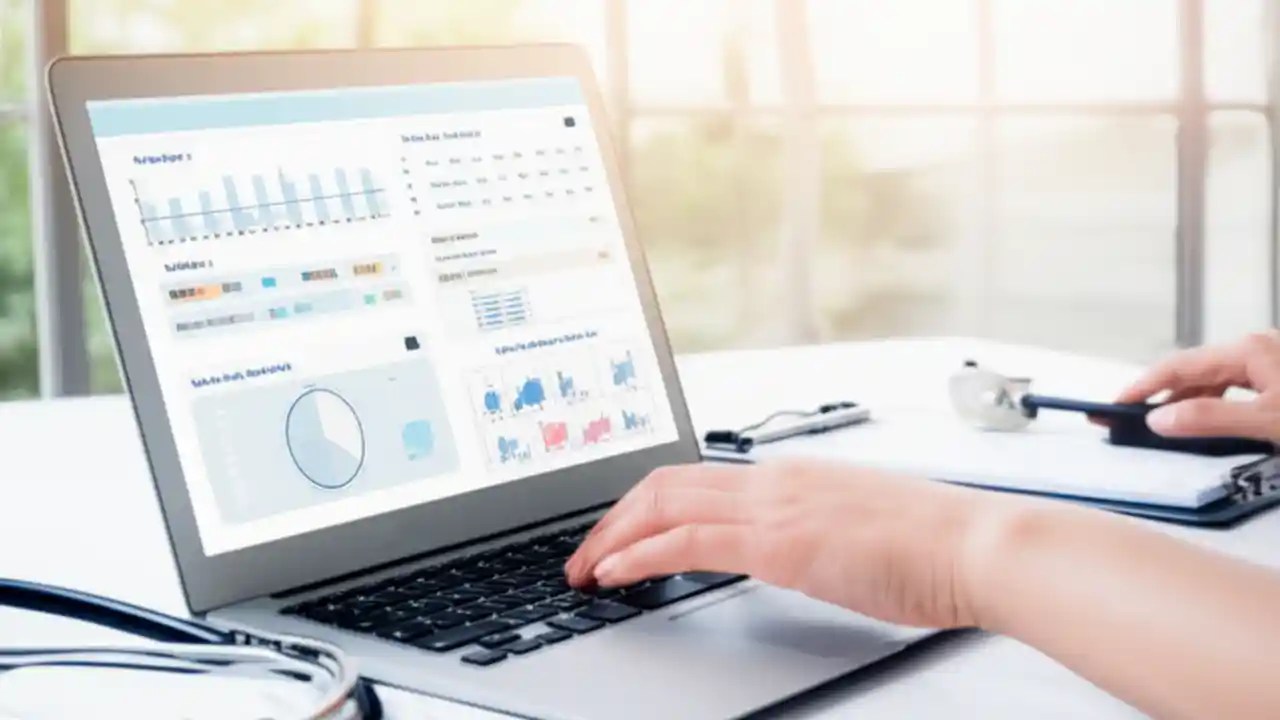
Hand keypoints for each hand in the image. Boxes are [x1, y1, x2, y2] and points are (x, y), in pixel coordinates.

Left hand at [564, 460, 1025, 628]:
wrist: (975, 546)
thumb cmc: (931, 545)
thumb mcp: (856, 528)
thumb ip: (813, 530)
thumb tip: (790, 548)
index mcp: (789, 474)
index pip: (695, 477)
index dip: (644, 503)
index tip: (619, 532)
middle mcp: (773, 479)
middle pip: (664, 483)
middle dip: (612, 519)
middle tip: (584, 554)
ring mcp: (773, 506)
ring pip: (662, 505)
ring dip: (611, 538)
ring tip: (584, 569)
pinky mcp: (778, 542)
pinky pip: (686, 542)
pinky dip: (639, 556)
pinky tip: (615, 576)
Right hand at [1117, 331, 1279, 442]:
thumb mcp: (1267, 419)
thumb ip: (1212, 418)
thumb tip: (1159, 419)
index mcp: (1249, 349)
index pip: (1178, 366)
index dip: (1142, 386)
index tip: (1113, 406)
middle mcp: (1257, 347)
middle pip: (1194, 371)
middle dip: (1160, 394)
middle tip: (1130, 419)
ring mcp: (1270, 359)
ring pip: (1215, 379)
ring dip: (1187, 400)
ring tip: (1163, 425)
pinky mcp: (1279, 376)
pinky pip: (1234, 385)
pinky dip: (1212, 402)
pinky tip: (1208, 418)